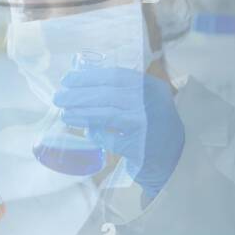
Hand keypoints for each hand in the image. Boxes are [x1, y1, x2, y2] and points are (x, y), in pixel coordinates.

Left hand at [54, 67, 183, 198]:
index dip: (88, 77)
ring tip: (65, 115)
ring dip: (82, 114)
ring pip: (107, 114)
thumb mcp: (144, 102)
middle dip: (78, 95)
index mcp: (151, 87)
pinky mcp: (141, 146)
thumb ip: (119, 92)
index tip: (67, 79)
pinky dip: (97, 135)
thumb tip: (79, 83)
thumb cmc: (153, 126)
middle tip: (59, 98)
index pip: (115, 76)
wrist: (176, 158)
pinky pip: (111, 139)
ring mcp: (147, 124)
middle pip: (107, 94)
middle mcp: (151, 102)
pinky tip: (87, 133)